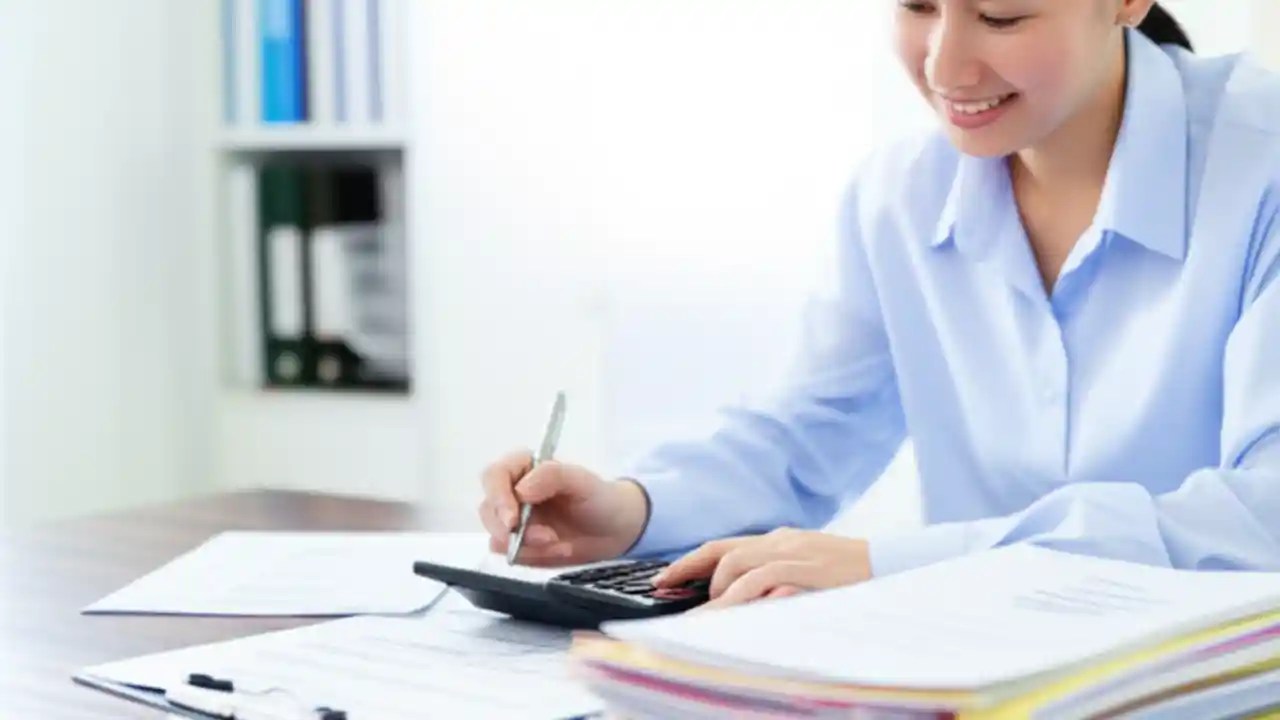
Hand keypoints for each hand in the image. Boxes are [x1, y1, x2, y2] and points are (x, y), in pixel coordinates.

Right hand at [478, 449, 649, 566]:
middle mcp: (512, 492)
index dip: (498, 498)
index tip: (512, 521)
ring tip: (561, 545)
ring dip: (527, 546)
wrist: (617, 530)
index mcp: (524, 468)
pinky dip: (534, 557)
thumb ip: (552, 476)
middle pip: (489, 510)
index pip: (494, 476)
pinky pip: (512, 555)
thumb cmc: (600, 498)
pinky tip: (559, 550)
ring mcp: (513, 521)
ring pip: (497, 536)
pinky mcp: (519, 545)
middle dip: (513, 531)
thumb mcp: (583, 482)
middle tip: (547, 538)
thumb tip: (521, 489)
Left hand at [653, 528, 871, 609]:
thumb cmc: (847, 574)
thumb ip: (775, 574)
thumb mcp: (806, 566)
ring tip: (706, 613)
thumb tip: (740, 595)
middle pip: (722, 551)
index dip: (691, 561)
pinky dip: (744, 595)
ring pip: (738, 565)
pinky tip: (734, 608)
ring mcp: (793, 554)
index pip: (724, 546)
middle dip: (690, 570)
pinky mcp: (807, 570)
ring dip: (716, 590)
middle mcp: (780, 542)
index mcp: (777, 540)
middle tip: (668, 589)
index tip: (665, 578)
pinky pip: (765, 579)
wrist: (889, 564)